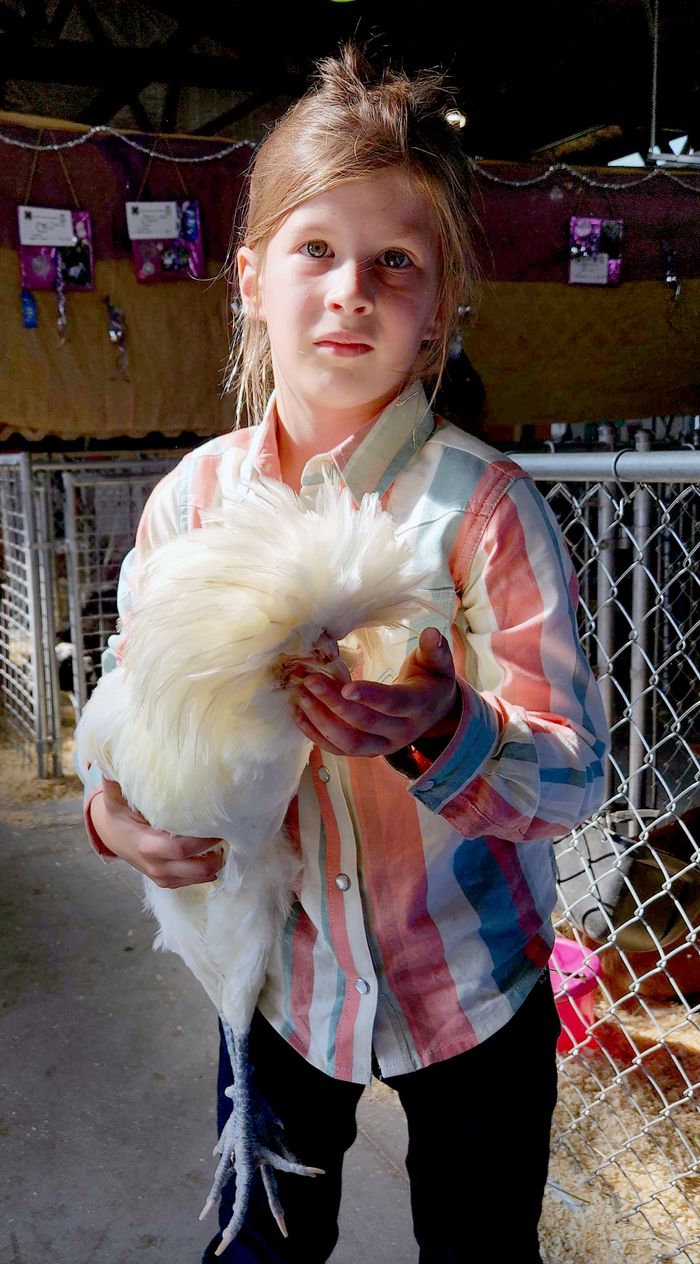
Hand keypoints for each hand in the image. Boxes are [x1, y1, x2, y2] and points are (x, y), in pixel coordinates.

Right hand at [90, 778, 224, 888]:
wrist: (109, 837)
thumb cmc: (118, 814)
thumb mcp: (115, 798)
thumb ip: (117, 781)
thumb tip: (116, 758)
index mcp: (146, 845)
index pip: (180, 848)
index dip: (202, 840)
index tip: (218, 824)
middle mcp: (155, 865)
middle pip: (194, 868)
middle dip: (216, 855)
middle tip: (231, 834)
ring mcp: (161, 876)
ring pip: (197, 878)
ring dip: (215, 864)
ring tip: (229, 844)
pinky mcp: (166, 881)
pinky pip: (192, 881)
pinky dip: (207, 872)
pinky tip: (218, 855)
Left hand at [294, 627, 459, 758]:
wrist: (434, 713)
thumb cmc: (430, 681)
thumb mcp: (437, 664)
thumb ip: (434, 649)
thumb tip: (431, 633)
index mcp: (419, 707)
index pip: (394, 703)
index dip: (370, 696)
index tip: (345, 687)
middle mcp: (402, 732)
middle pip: (365, 723)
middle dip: (335, 703)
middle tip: (310, 681)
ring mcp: (383, 746)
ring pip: (349, 743)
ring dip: (322, 722)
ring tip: (301, 698)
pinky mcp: (368, 752)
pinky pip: (340, 750)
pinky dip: (317, 736)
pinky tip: (300, 716)